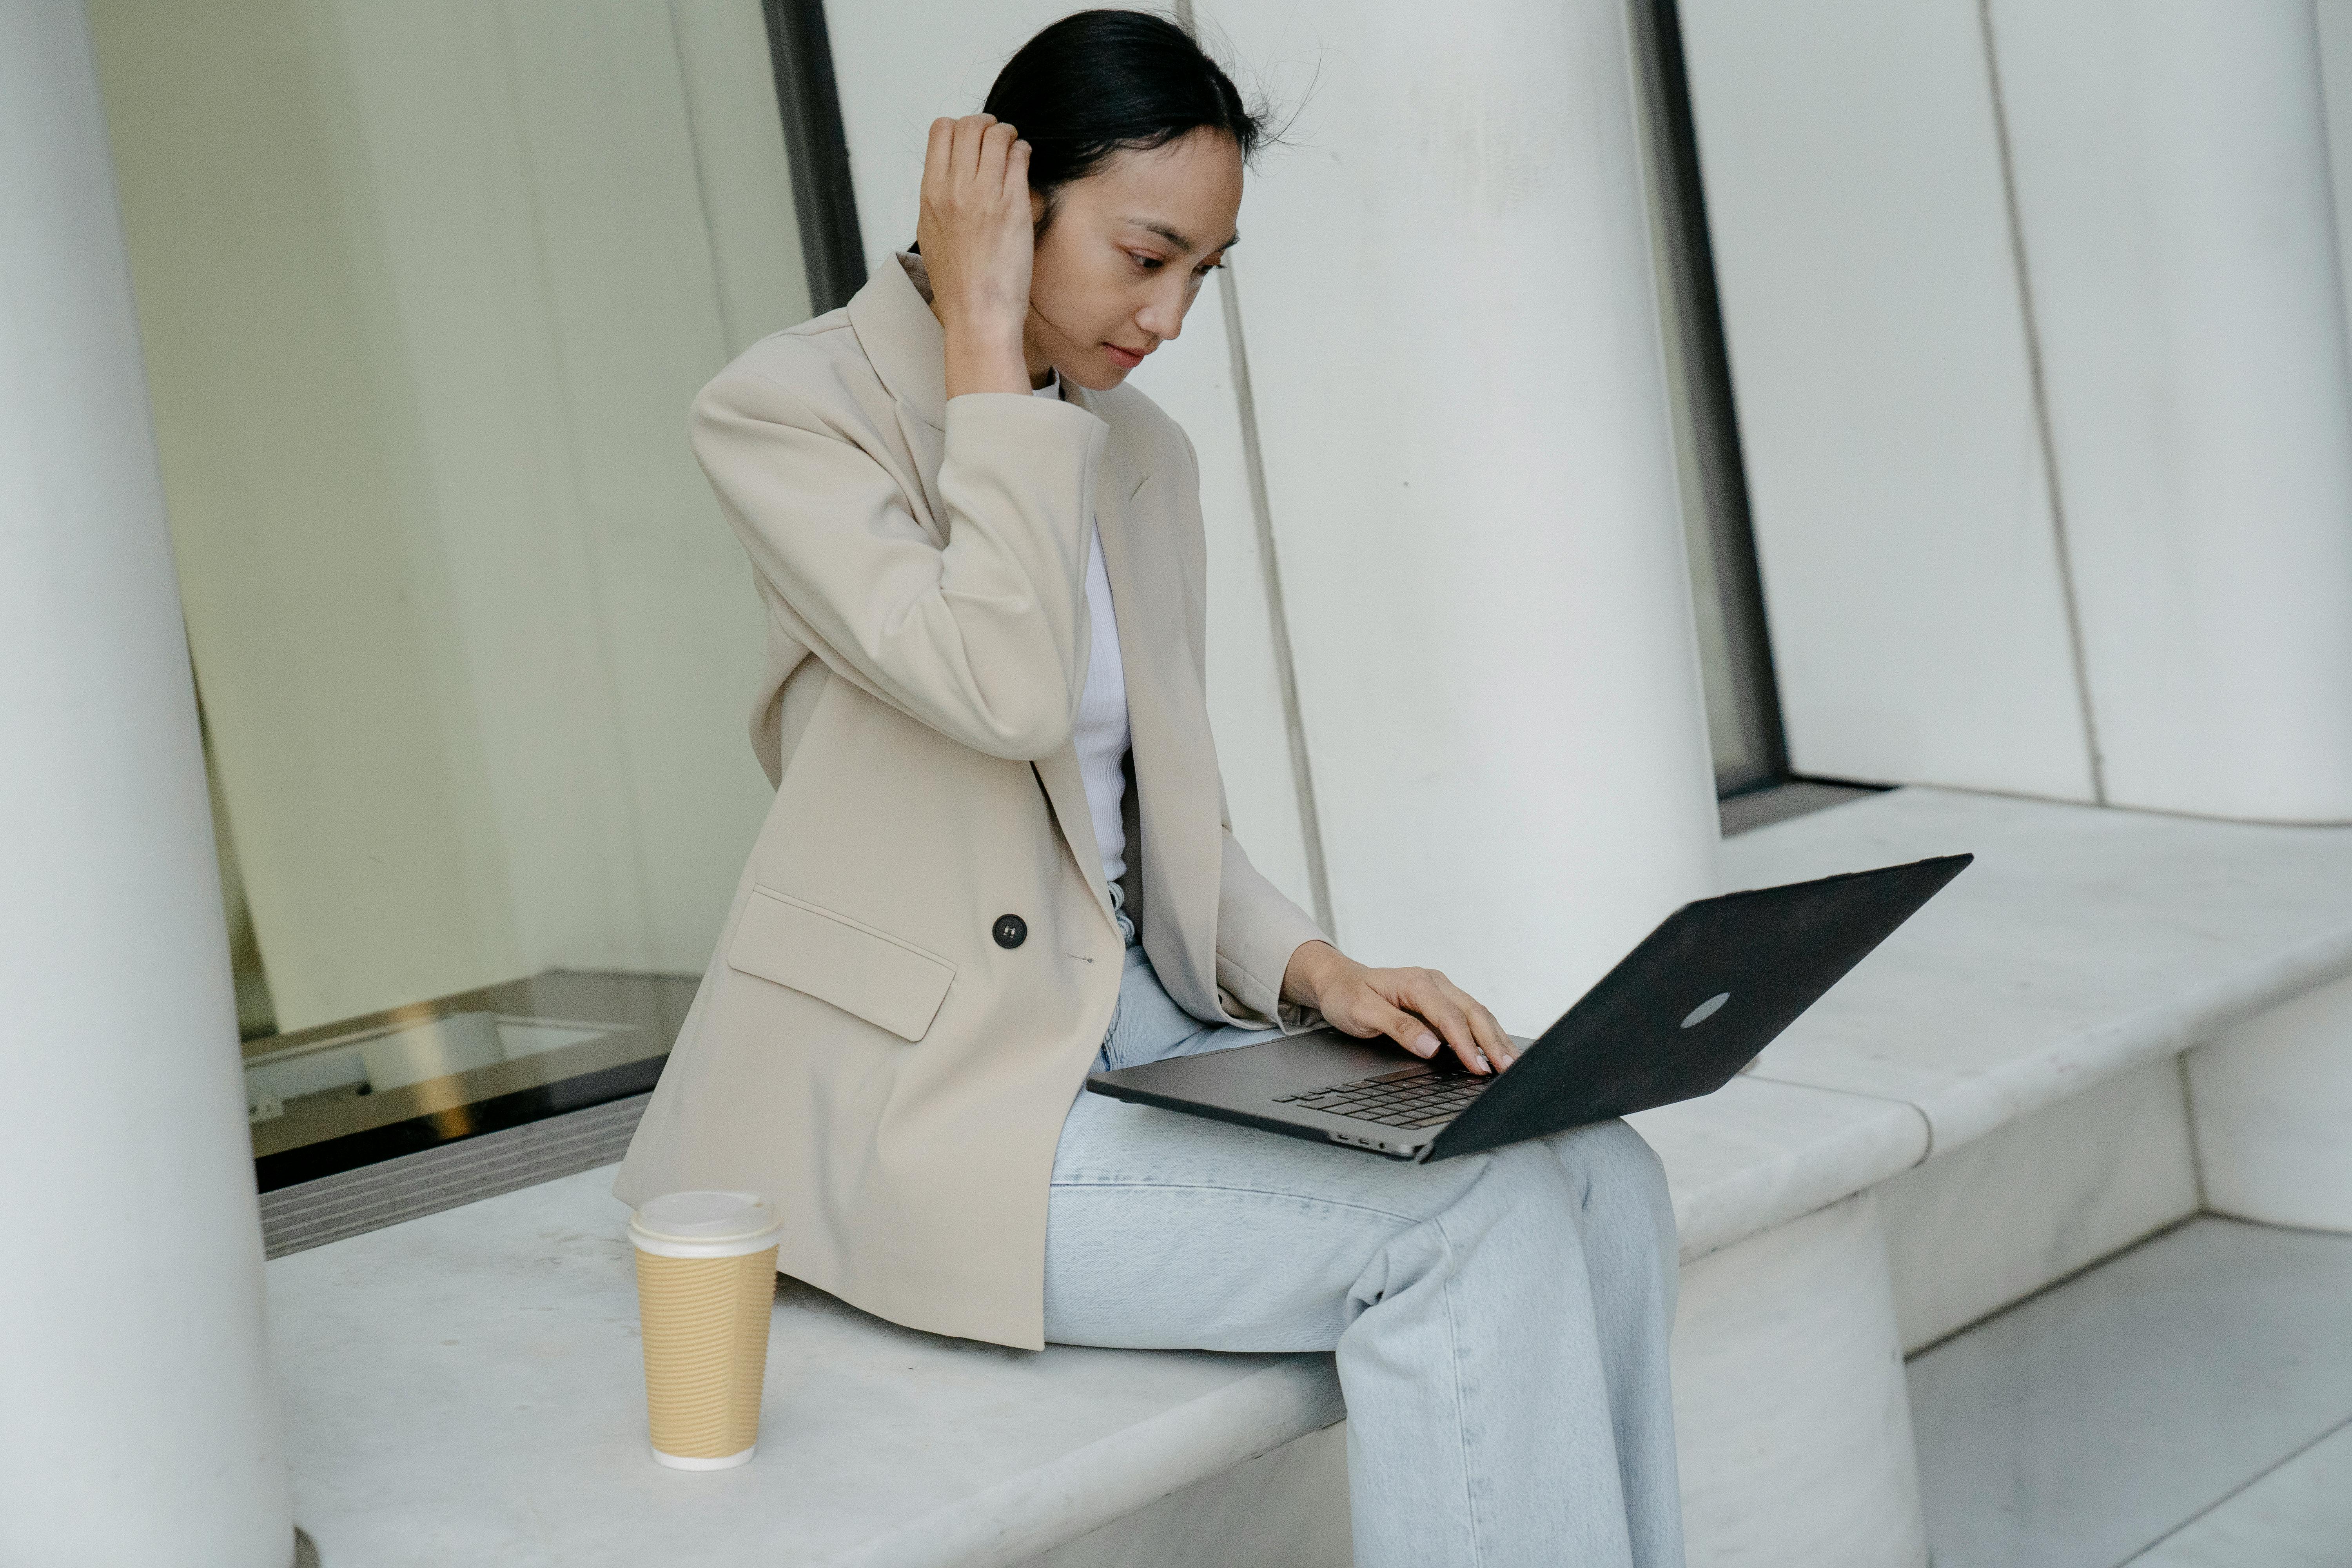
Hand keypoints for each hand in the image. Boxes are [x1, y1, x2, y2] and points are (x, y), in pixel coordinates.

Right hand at [917, 114, 1034, 398]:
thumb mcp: (932, 234)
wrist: (977, 314)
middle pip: (968, 125)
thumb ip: (939, 198)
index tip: (971, 139)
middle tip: (998, 136)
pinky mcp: (1013, 205)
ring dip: (1008, 135)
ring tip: (1014, 149)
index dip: (959, 127)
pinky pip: (1020, 156)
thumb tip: (951, 175)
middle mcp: (954, 188)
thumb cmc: (958, 283)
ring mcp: (984, 195)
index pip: (940, 131)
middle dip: (986, 125)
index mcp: (930, 193)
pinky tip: (1025, 163)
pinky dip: (1024, 152)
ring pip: (997, 134)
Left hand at [1280, 941, 1516, 1074]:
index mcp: (1416, 983)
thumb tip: (1430, 1047)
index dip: (1465, 1044)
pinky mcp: (1441, 1000)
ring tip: (1512, 1062)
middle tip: (1509, 1068)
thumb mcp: (1362, 1012)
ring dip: (1495, 1038)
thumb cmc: (1346, 994)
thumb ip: (1398, 1028)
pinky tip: (1496, 1049)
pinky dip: (1486, 1033)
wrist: (1338, 980)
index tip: (1477, 1067)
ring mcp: (1440, 990)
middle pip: (1472, 1012)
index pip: (1448, 1017)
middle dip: (1493, 1042)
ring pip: (1477, 1013)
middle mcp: (1434, 982)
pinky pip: (1469, 1016)